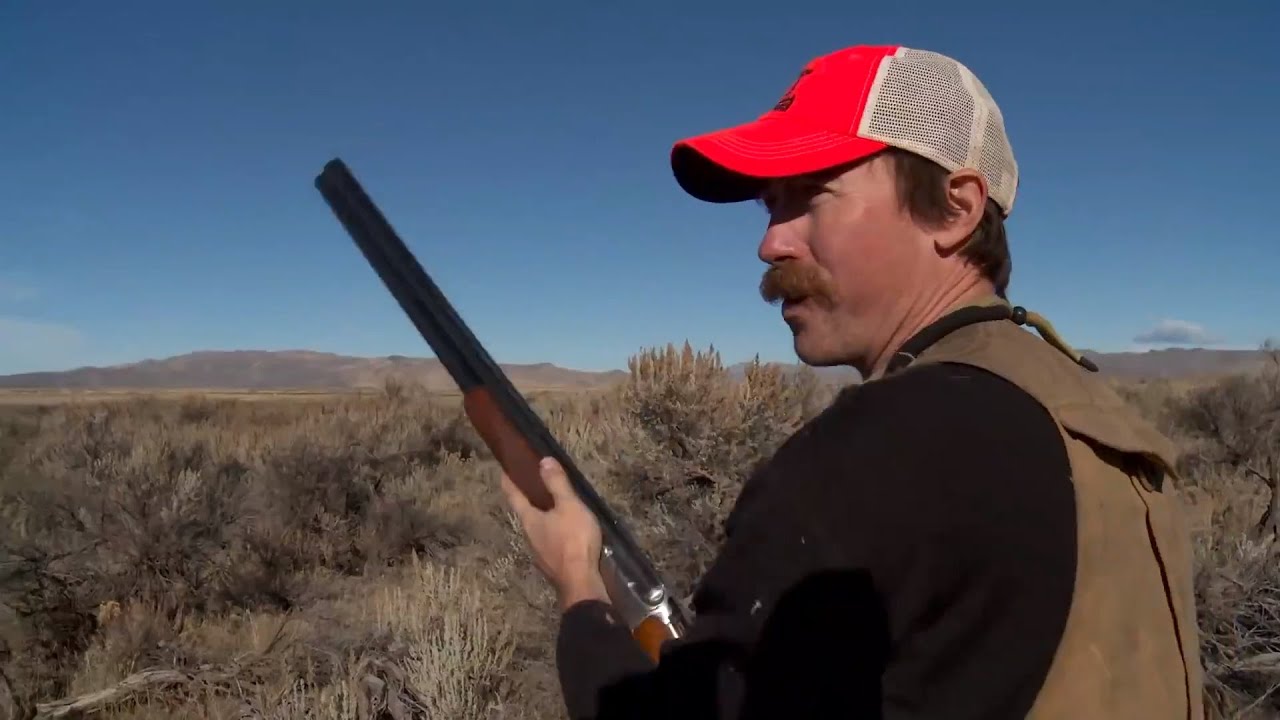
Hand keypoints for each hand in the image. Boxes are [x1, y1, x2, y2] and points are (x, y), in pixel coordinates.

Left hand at [501, 457, 608, 610]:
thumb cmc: (573, 540)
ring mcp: (539, 553)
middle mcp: (528, 536)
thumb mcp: (569, 506)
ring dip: (542, 517)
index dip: (508, 481)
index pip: (514, 495)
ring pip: (537, 529)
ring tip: (553, 507)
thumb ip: (557, 484)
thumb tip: (542, 460)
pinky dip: (553, 532)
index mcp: (529, 519)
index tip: (503, 470)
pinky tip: (564, 532)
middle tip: (535, 485)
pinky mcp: (551, 564)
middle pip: (525, 513)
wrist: (580, 582)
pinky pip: (548, 542)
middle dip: (528, 499)